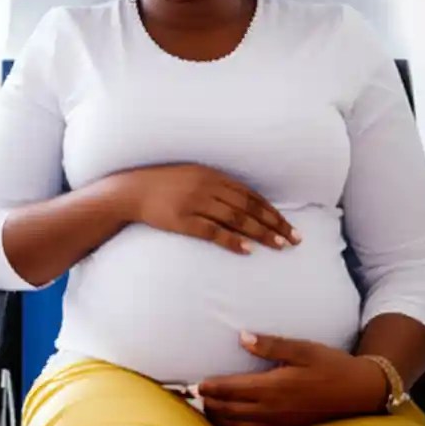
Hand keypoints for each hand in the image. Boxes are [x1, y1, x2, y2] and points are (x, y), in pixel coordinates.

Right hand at [106, 164, 299, 253]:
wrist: (131, 191)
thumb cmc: (163, 184)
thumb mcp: (192, 175)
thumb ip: (216, 184)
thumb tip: (244, 201)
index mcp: (212, 175)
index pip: (251, 195)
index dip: (272, 211)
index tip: (289, 226)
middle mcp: (207, 187)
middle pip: (249, 208)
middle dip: (274, 224)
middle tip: (293, 239)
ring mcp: (195, 204)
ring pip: (237, 219)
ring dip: (260, 233)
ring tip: (278, 246)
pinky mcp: (183, 220)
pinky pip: (213, 232)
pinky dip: (232, 240)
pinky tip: (247, 249)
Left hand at [199, 333, 389, 425]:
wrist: (360, 391)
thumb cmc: (331, 365)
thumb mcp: (303, 349)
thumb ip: (270, 345)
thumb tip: (242, 336)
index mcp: (272, 387)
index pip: (231, 390)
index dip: (210, 387)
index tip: (196, 382)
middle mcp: (272, 409)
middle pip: (228, 411)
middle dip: (209, 404)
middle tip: (194, 395)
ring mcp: (278, 423)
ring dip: (220, 419)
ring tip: (208, 409)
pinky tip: (231, 424)